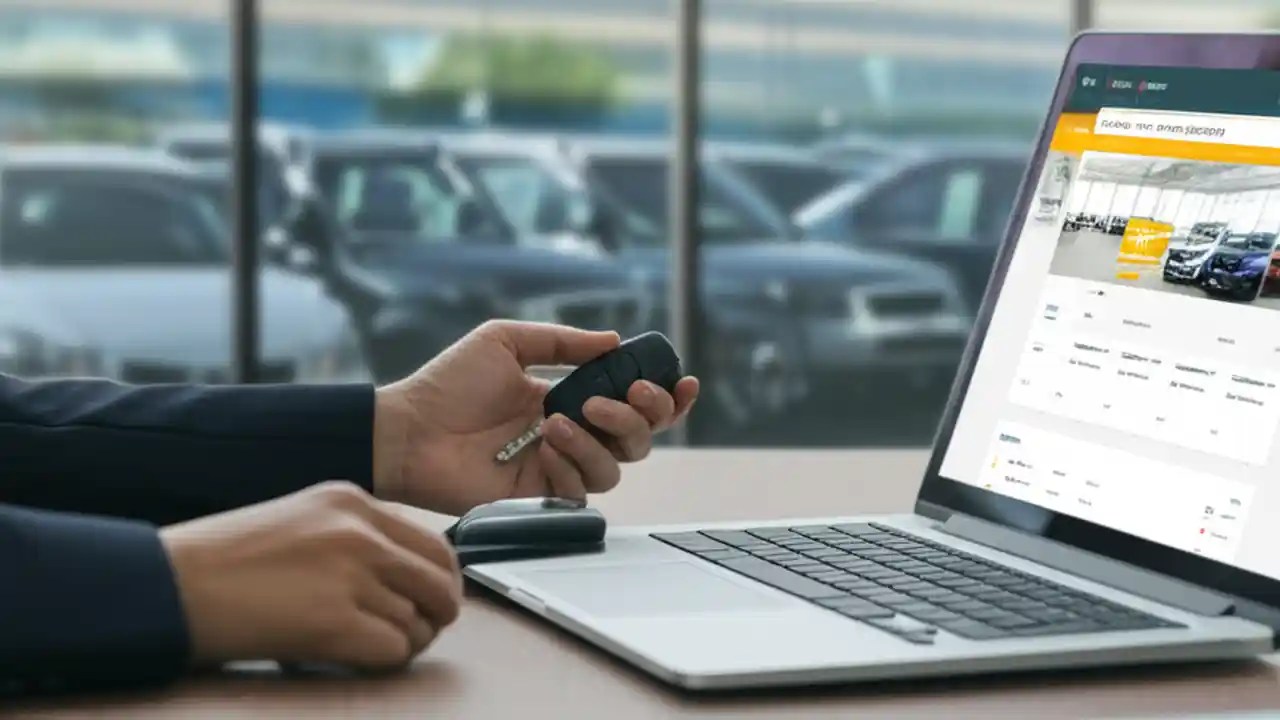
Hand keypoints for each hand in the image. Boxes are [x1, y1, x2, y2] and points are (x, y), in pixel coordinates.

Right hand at [161, 482, 461, 670]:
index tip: (430, 601)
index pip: (434, 542)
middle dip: (435, 614)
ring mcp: (350, 574)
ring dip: (402, 643)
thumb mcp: (302, 521)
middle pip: (440, 581)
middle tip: (414, 632)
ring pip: (420, 622)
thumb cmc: (223, 561)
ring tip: (363, 645)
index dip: (440, 580)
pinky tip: (351, 658)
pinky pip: (395, 650)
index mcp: (353, 501)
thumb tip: (409, 578)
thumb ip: (357, 538)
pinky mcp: (335, 620)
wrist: (170, 585)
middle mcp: (360, 531)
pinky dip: (381, 663)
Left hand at [373, 321, 698, 515]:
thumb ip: (562, 343)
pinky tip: (543, 448)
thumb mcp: (506, 342)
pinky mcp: (542, 497)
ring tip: (556, 420)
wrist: (408, 431)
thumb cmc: (448, 383)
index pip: (632, 401)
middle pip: (640, 436)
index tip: (683, 382)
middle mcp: (572, 433)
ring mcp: (559, 467)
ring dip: (600, 438)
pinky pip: (583, 489)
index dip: (665, 396)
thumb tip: (614, 341)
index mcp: (569, 396)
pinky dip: (572, 465)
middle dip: (644, 415)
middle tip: (621, 396)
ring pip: (618, 465)